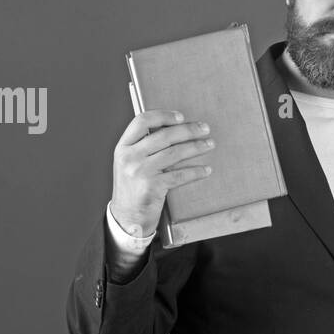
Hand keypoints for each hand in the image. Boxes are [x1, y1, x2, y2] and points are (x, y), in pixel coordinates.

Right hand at [109, 110, 215, 235]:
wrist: (127, 217)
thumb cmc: (133, 188)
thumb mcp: (129, 163)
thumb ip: (143, 147)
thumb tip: (174, 129)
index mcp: (123, 147)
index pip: (141, 121)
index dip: (163, 116)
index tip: (181, 116)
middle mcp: (129, 157)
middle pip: (164, 135)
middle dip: (188, 130)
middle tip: (205, 128)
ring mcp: (140, 172)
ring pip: (174, 153)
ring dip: (196, 147)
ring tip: (210, 145)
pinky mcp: (152, 187)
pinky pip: (180, 175)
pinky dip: (196, 171)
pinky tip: (206, 170)